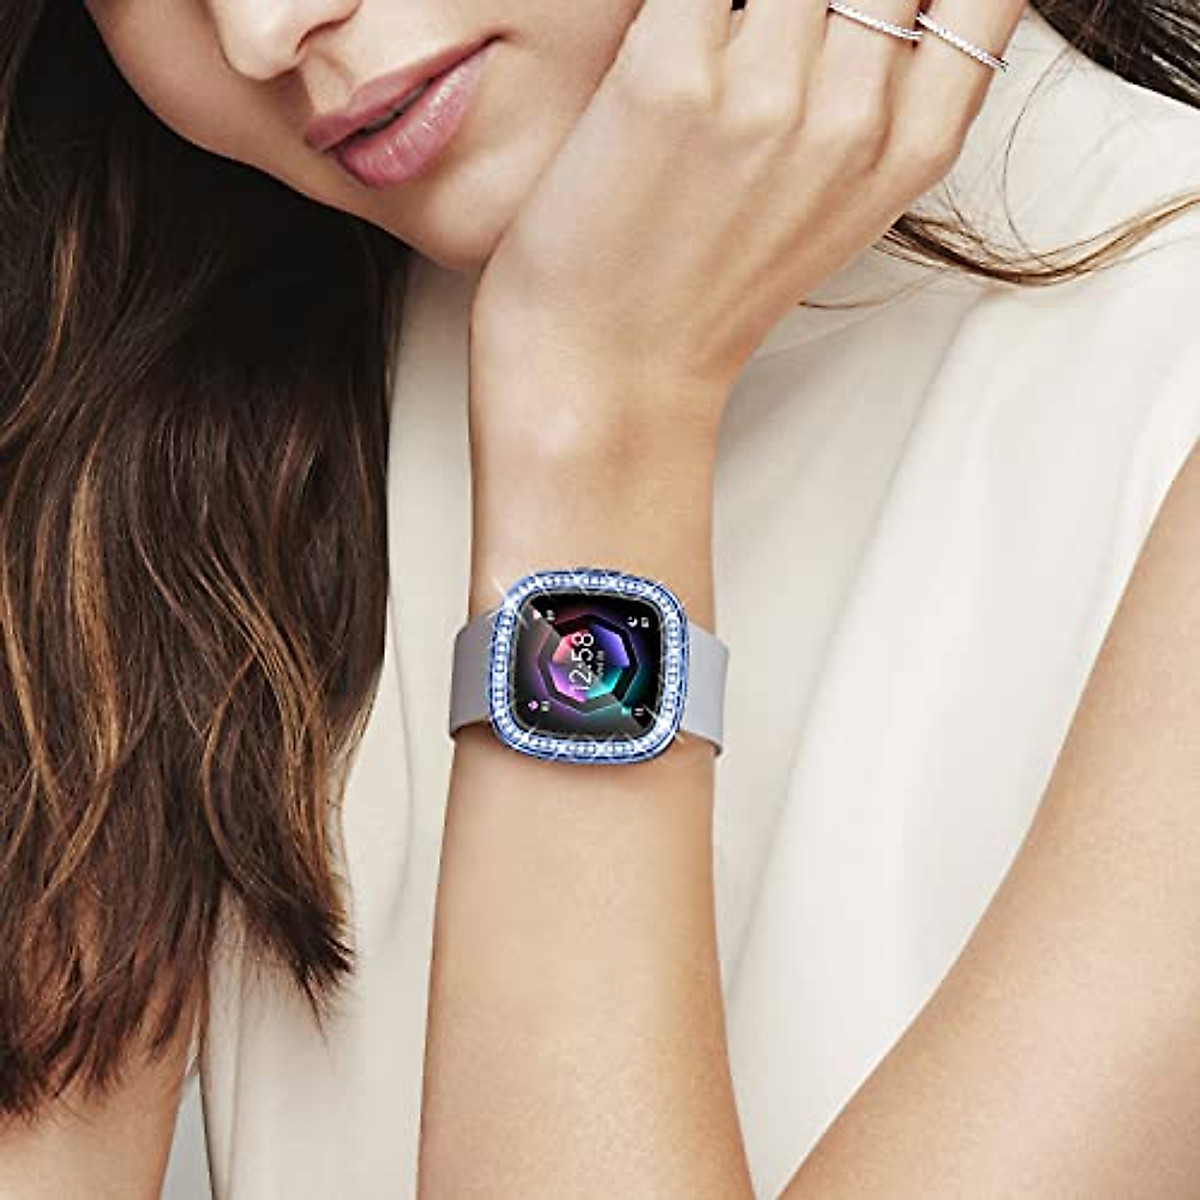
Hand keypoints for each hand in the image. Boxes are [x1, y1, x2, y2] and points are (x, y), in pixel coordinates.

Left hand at [469, 0, 1024, 438]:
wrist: (611, 367)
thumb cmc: (705, 294)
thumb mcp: (837, 211)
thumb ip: (884, 105)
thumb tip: (890, 12)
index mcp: (906, 150)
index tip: (877, 10)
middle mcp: (851, 118)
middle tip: (778, 34)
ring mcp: (765, 95)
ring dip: (755, 5)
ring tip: (719, 46)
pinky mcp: (669, 75)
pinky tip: (678, 29)